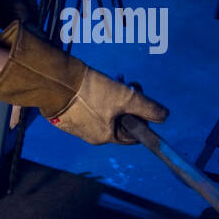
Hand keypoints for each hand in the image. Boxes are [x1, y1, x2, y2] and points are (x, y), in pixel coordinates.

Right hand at [0, 21, 168, 144]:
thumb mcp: (125, 97)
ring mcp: (76, 126)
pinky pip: (86, 109)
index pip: (132, 135)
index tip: (140, 99)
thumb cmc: (91, 92)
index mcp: (105, 137)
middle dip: (125, 104)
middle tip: (126, 84)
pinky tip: (93, 83)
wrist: (54, 82)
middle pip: (118, 122)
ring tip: (109, 81)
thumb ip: (147, 108)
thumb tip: (165, 116)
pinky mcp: (65, 115)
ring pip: (103, 113)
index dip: (140, 117)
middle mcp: (90, 137)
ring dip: (111, 98)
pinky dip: (94, 97)